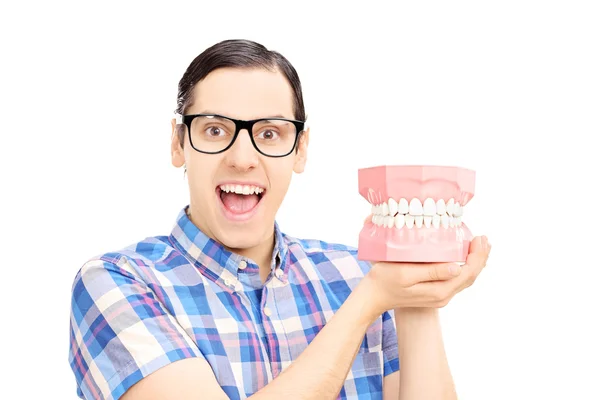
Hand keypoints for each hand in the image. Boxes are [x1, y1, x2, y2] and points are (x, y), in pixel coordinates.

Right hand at [362, 218, 490, 314]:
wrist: (373, 296)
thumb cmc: (385, 280)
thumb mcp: (406, 273)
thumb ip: (432, 271)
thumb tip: (457, 268)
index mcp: (439, 291)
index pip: (467, 272)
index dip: (477, 256)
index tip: (478, 238)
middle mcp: (443, 296)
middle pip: (470, 276)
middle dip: (480, 257)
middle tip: (484, 238)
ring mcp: (439, 296)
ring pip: (465, 279)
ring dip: (475, 262)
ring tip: (480, 246)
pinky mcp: (434, 293)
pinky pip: (457, 280)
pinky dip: (465, 267)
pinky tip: (464, 257)